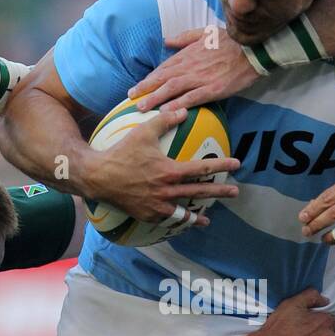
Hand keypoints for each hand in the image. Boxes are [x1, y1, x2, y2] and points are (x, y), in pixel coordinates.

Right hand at [86, 107, 239, 224]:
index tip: (236, 164)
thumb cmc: (121, 152)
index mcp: (169, 171)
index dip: (221, 166)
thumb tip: (183, 110)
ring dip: (197, 216)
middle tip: (235, 192)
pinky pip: (166, 221)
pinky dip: (175, 223)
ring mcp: (157, 206)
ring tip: (208, 219)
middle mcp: (167, 191)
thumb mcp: (143, 132)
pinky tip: (179, 225)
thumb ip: (165, 120)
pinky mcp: (147, 215)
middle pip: (199, 192)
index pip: (202, 168)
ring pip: (183, 213)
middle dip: (220, 192)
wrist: (98, 177)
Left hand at [128, 28, 258, 110]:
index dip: (149, 78)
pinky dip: (178, 105)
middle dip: (145, 88)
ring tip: (142, 108)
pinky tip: (167, 112)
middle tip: (131, 98)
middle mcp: (190, 66)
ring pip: (172, 89)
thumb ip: (185, 37)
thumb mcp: (205, 32)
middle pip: (163, 78)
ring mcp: (201, 78)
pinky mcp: (213, 89)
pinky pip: (192, 98)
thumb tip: (167, 41)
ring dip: (156, 98)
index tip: (137, 87)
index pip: (163, 68)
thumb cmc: (231, 40)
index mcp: (188, 54)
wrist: (252, 49)